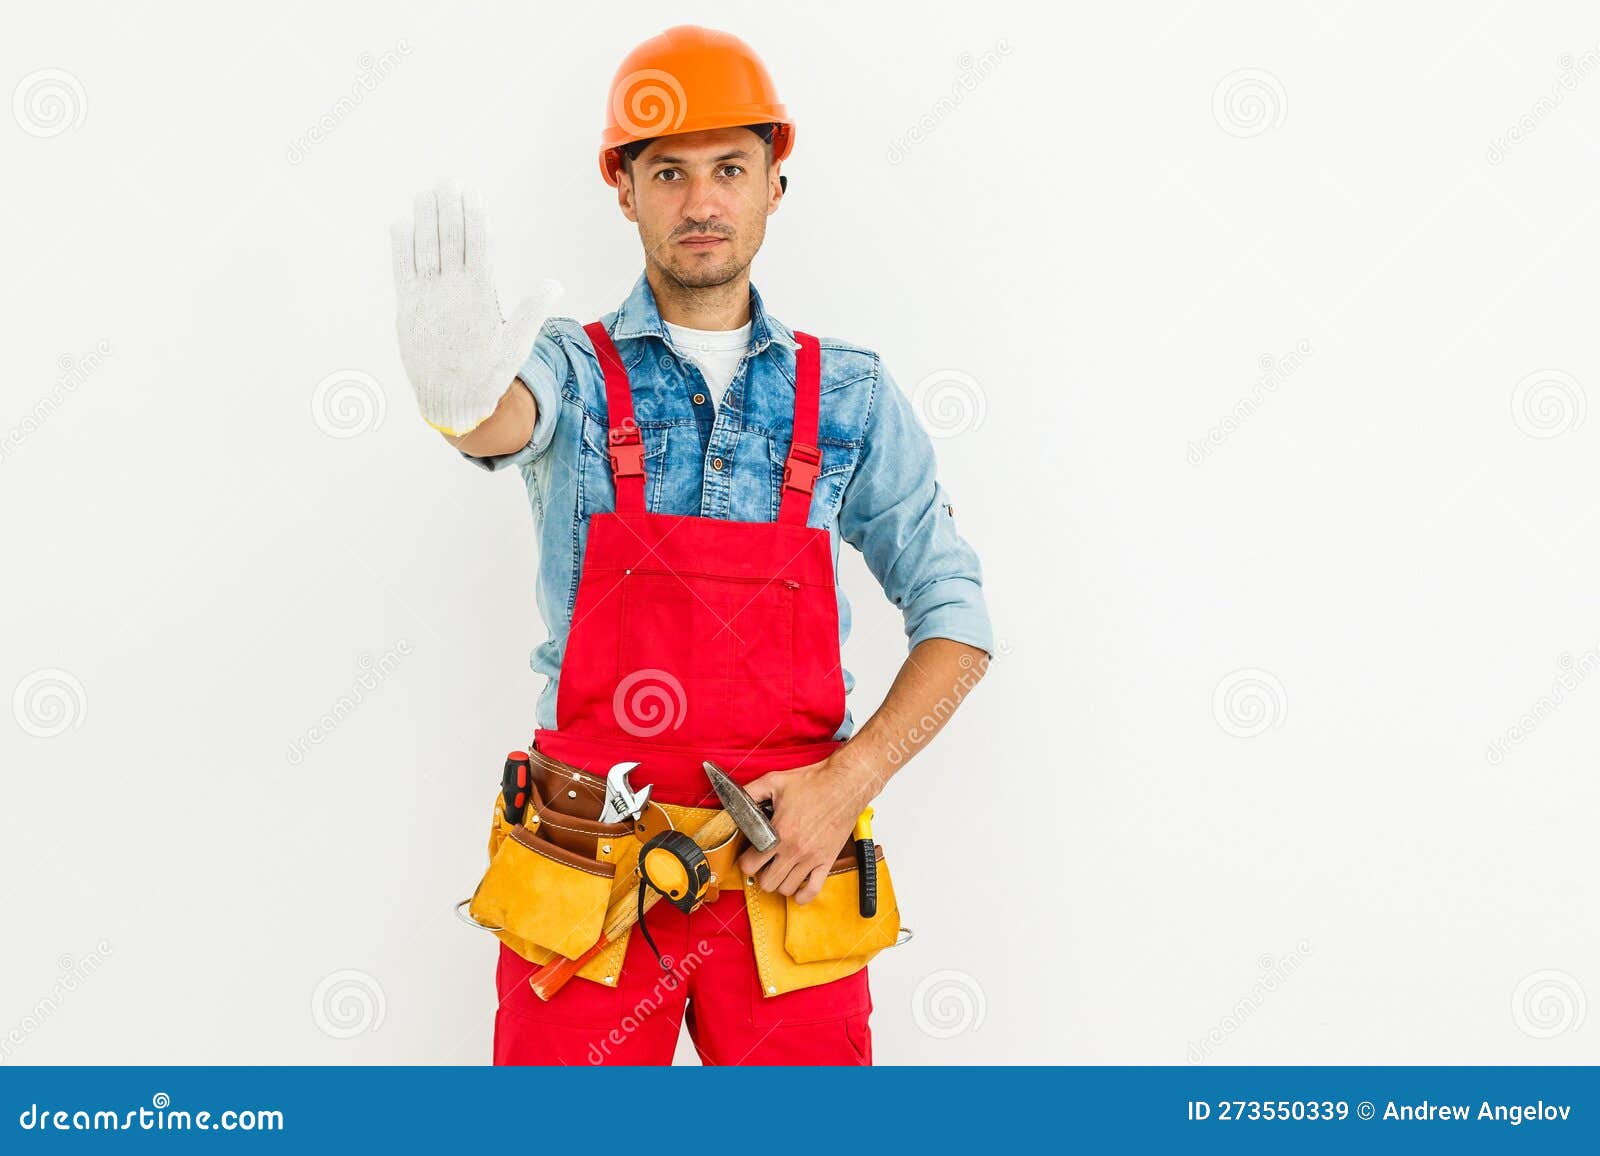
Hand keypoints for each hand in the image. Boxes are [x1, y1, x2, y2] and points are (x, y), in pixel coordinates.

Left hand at [390, 179, 561, 435]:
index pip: (477, 247)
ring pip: (424, 248)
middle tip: (449, 180)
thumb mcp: (516, 347)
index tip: (472, 193)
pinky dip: (401, 245)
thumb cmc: (488, 375)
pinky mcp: (406, 310)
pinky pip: (402, 269)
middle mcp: (450, 293)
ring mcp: (425, 299)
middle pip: (449, 239)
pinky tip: (402, 223)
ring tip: (426, 192)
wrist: (450, 403)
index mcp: (479, 298)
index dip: (474, 217)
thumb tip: (554, 284)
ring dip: (424, 217)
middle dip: (449, 207)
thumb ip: (532, 312)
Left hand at [735, 758, 872, 904]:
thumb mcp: (774, 781)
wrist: (845, 784)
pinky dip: (803, 894)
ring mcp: (812, 858)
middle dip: (761, 874)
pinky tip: (797, 887)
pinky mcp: (827, 860)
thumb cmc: (813, 782)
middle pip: (767, 883)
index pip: (750, 865)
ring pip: (787, 888)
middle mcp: (794, 850)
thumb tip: (733, 802)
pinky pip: (813, 890)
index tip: (749, 854)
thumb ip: (749, 793)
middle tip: (764, 862)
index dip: (745, 861)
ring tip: (780, 868)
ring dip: (780, 881)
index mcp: (779, 832)